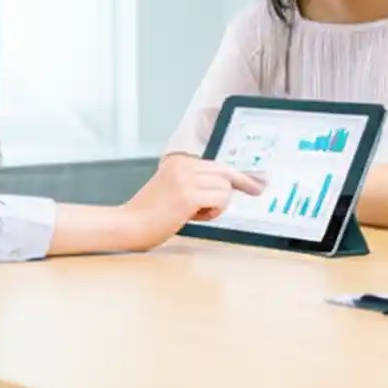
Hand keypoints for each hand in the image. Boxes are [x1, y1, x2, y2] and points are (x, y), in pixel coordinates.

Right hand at [121, 157, 264, 249]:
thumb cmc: (150, 215)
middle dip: (243, 182)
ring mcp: (185, 179)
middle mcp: (182, 165)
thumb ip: (196, 184)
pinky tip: (194, 217)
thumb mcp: (173, 190)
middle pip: (225, 172)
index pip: (217, 164)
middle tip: (259, 188)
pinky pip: (220, 200)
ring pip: (225, 187)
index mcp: (178, 161)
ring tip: (195, 214)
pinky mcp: (188, 195)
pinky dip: (214, 212)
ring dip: (217, 206)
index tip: (256, 180)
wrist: (127, 225)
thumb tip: (228, 186)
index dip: (239, 174)